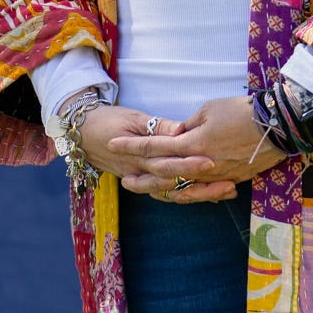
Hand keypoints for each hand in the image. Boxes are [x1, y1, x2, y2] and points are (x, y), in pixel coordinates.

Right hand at [77, 104, 240, 202]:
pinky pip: (170, 195)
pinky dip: (191, 196)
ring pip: (175, 194)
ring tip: (227, 191)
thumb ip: (158, 126)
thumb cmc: (109, 120)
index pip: (166, 162)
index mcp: (138, 155)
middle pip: (175, 183)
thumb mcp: (132, 117)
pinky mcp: (147, 183)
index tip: (211, 161)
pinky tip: (212, 196)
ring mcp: (144, 181)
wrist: (83, 134)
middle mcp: (141, 173)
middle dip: (202, 184)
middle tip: (229, 182)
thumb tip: (181, 129)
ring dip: (201, 194)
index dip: (188, 163)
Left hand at [139, 95, 288, 199]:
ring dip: (162, 189)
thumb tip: (178, 137)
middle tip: (124, 181)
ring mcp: (216, 176)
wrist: (278, 126)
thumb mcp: (208, 111)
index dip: (132, 144)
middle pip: (163, 173)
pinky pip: (204, 191)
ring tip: (147, 191)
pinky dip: (189, 194)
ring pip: (183, 188)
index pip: (154, 145)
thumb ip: (188, 128)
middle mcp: (200, 165)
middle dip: (141, 176)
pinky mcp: (232, 180)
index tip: (113, 143)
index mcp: (191, 144)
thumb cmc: (241, 111)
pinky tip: (179, 195)